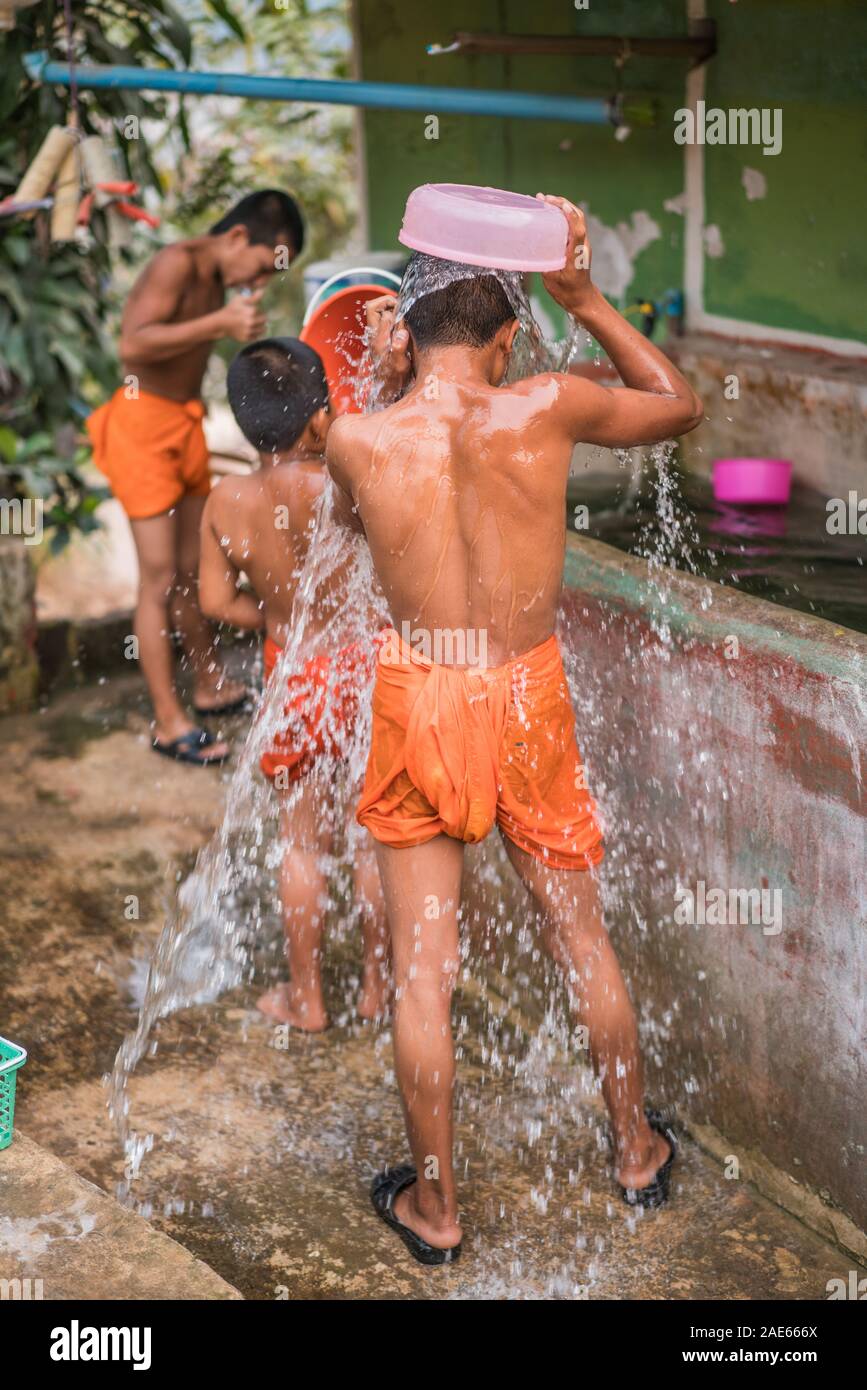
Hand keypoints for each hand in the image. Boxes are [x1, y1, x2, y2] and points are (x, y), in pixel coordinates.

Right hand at [220, 289, 265, 342]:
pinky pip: (256, 337)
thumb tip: (263, 291)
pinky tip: (248, 329)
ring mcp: (248, 331)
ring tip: (251, 324)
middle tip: (252, 318)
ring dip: (259, 327)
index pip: (263, 312)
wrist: (221, 323)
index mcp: (251, 311)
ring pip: (262, 330)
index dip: (258, 312)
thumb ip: (253, 297)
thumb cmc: (231, 309)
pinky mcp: (246, 338)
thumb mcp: (240, 300)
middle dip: (260, 319)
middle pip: (264, 321)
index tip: (253, 311)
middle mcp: (251, 322)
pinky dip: (254, 334)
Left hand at [365, 292, 411, 385]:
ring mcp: (376, 335)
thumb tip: (401, 333)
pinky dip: (393, 317)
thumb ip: (399, 349)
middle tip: (402, 311)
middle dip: (388, 303)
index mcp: (378, 339)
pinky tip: (401, 326)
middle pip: (372, 307)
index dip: (394, 308)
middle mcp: (374, 334)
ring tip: (403, 319)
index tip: (405, 315)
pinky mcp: (380, 337)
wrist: (388, 387)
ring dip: (391, 310)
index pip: (380, 312)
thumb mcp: (400, 365)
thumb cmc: (394, 378)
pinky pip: (383, 319)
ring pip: (377, 311)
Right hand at [538, 195, 595, 315]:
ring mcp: (582, 244)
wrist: (581, 299)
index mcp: (576, 254)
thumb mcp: (552, 279)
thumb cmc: (567, 292)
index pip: (577, 230)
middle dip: (562, 204)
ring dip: (563, 207)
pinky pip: (573, 225)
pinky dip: (563, 216)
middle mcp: (582, 246)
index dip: (569, 215)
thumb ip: (545, 262)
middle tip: (544, 198)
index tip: (559, 204)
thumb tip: (533, 247)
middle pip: (578, 217)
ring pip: (576, 219)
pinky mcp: (578, 245)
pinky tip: (550, 213)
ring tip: (546, 201)